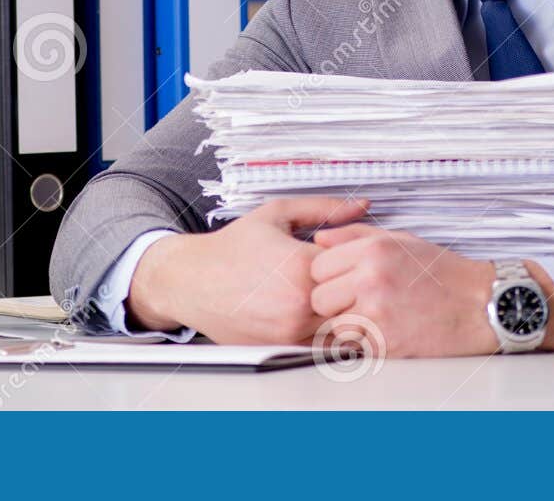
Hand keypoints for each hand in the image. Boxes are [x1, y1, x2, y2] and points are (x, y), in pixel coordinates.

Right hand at [126, 196, 368, 343]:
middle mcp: (299, 302)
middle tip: (335, 274)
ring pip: (339, 323)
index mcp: (302, 265)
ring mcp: (291, 330)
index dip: (352, 256)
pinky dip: (319, 328)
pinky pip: (320, 342)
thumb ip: (323, 208)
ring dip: (336, 309)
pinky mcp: (283, 348)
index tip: (340, 251)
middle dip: (349, 285)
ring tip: (315, 290)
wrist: (191, 281)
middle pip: (351, 297)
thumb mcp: (276, 214)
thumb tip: (361, 206)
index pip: (353, 264)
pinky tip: (302, 308)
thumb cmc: (231, 248)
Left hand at [308, 223, 499, 355]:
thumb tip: (319, 239)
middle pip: (319, 299)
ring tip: (375, 317)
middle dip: (332, 303)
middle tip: (355, 302)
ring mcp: (378, 314)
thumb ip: (355, 235)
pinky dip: (367, 343)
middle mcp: (371, 280)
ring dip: (349, 326)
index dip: (327, 277)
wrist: (478, 305)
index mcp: (372, 251)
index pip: (317, 267)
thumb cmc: (443, 273)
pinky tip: (388, 330)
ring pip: (335, 326)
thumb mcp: (401, 240)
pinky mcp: (387, 343)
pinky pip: (357, 347)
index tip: (341, 281)